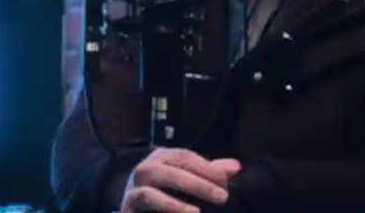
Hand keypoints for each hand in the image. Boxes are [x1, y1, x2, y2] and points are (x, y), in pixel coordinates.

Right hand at [119, 148, 239, 212]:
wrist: (139, 210)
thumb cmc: (168, 193)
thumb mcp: (190, 180)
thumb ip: (210, 174)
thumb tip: (236, 166)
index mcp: (161, 158)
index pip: (184, 157)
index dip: (207, 168)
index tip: (227, 184)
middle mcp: (145, 169)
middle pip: (169, 171)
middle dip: (197, 184)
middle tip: (222, 197)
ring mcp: (133, 189)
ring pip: (150, 192)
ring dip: (174, 204)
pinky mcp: (128, 208)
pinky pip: (141, 206)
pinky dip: (163, 210)